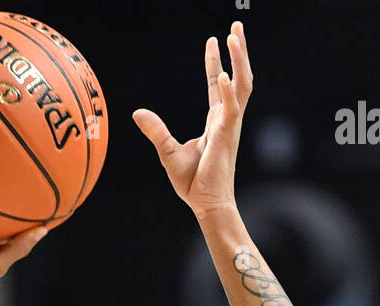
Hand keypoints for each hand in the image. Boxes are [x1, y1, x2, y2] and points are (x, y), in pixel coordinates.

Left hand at [132, 22, 251, 220]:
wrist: (205, 204)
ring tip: (234, 37)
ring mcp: (230, 126)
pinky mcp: (228, 136)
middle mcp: (227, 120)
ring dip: (240, 61)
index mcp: (216, 122)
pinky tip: (224, 74)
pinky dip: (228, 90)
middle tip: (235, 27)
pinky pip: (231, 108)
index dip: (216, 62)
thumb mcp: (167, 151)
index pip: (218, 85)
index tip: (214, 40)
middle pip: (238, 78)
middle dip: (238, 52)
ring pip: (242, 86)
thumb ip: (155, 129)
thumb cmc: (192, 183)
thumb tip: (137, 112)